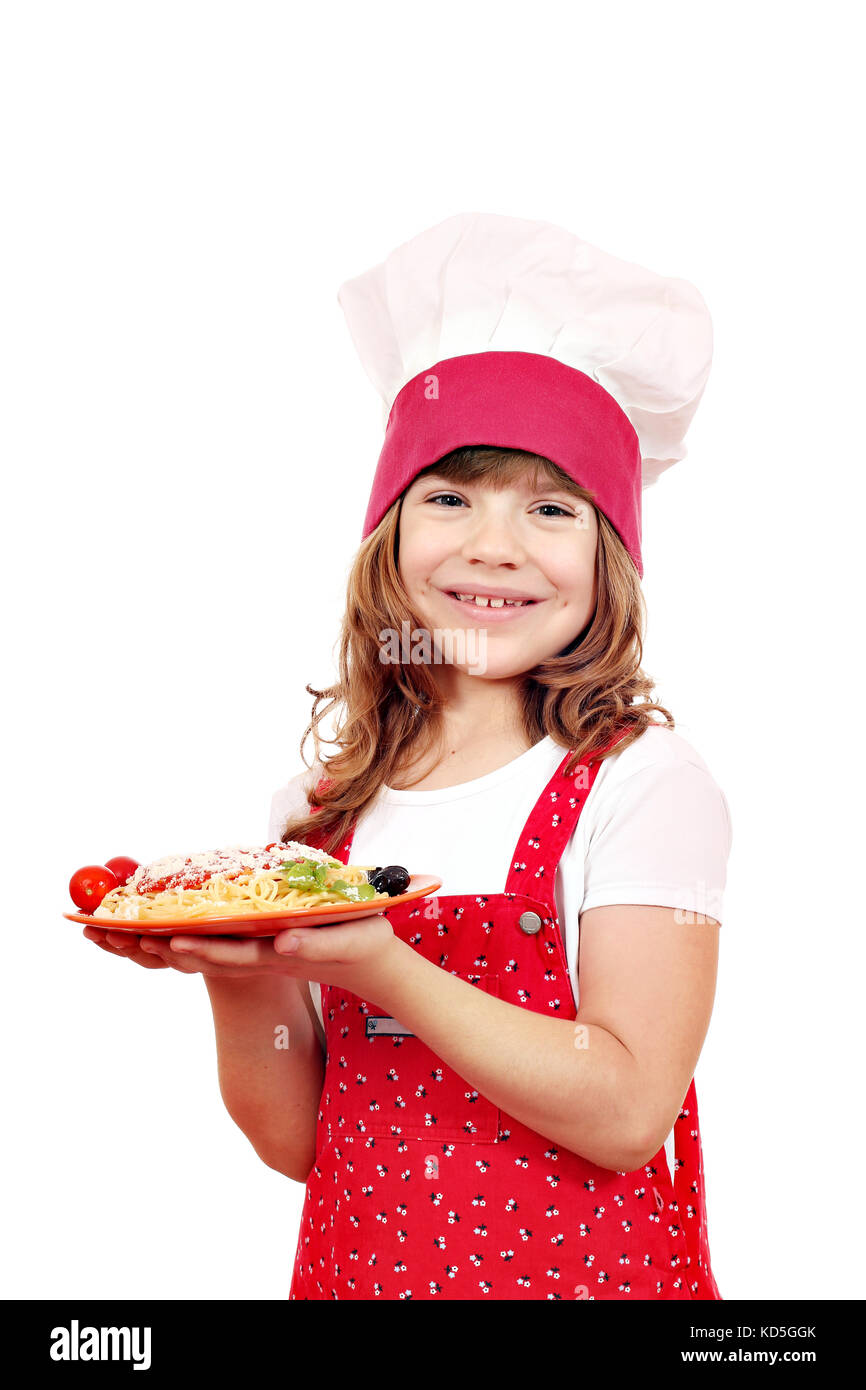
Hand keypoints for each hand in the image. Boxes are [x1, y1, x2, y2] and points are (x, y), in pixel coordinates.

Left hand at [81, 913, 399, 997]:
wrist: (372, 964)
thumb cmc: (366, 947)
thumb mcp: (348, 942)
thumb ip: (315, 946)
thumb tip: (281, 944)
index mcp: (281, 956)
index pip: (234, 954)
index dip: (202, 947)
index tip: (170, 939)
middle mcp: (264, 958)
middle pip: (210, 955)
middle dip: (173, 948)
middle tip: (134, 935)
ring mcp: (262, 955)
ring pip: (210, 952)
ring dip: (175, 945)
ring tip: (139, 932)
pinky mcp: (263, 947)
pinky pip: (221, 944)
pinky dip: (195, 938)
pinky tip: (175, 926)